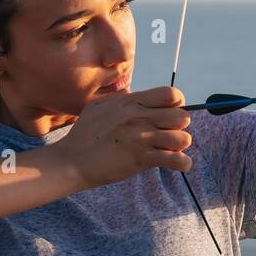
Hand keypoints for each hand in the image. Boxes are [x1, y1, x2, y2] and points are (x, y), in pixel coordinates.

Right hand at [52, 86, 192, 188]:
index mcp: (131, 102)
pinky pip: (177, 160)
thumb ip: (117, 98)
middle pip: (182, 116)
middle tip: (167, 134)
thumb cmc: (83, 135)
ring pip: (183, 138)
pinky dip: (181, 163)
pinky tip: (176, 164)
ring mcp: (142, 138)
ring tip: (169, 149)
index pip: (171, 94)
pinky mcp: (142, 159)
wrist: (72, 161)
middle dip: (179, 126)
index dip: (176, 104)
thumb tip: (129, 92)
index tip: (169, 113)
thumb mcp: (97, 106)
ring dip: (179, 145)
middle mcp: (140, 117)